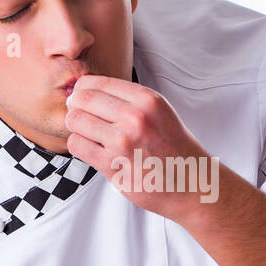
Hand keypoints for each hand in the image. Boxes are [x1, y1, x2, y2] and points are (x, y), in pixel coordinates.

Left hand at [64, 73, 218, 221]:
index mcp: (146, 100)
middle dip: (76, 107)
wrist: (191, 183)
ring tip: (90, 135)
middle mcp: (135, 118)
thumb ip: (127, 99)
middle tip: (82, 117)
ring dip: (77, 128)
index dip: (82, 91)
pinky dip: (80, 146)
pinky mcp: (114, 166)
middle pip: (81, 100)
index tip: (83, 100)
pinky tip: (94, 150)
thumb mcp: (158, 111)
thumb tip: (86, 90)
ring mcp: (123, 143)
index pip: (95, 83)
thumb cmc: (173, 147)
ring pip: (75, 122)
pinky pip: (78, 146)